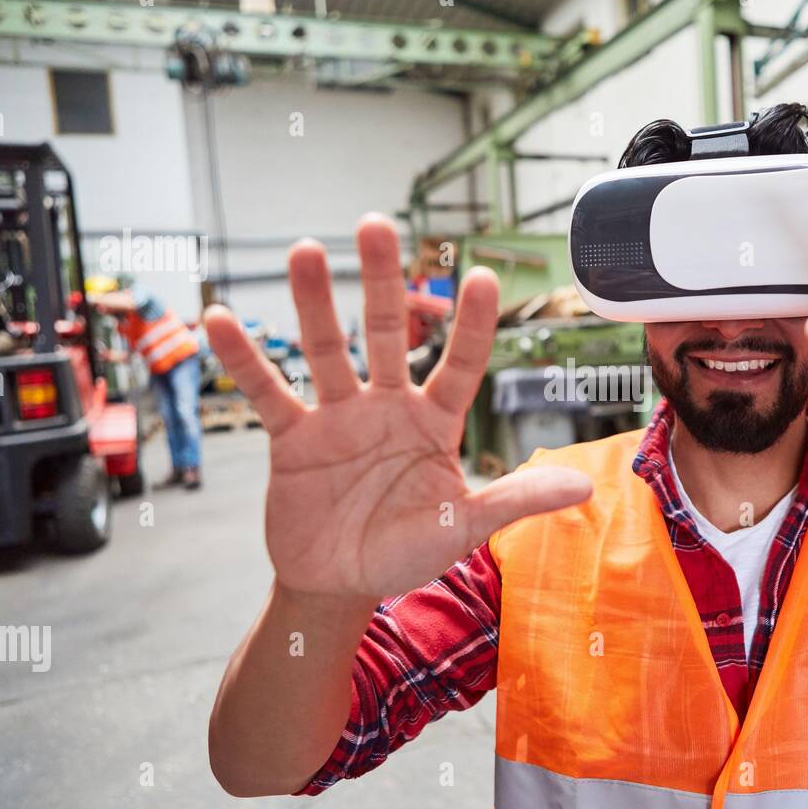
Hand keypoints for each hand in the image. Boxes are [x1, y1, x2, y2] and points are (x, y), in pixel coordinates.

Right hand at [203, 216, 591, 601]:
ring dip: (314, 302)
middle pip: (388, 333)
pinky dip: (244, 360)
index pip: (459, 363)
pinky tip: (221, 318)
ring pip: (326, 350)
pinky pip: (267, 393)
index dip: (470, 324)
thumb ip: (515, 499)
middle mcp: (388, 406)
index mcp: (435, 422)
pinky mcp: (292, 439)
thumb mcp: (463, 527)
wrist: (340, 584)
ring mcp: (338, 417)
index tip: (481, 275)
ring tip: (306, 250)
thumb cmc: (407, 551)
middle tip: (375, 223)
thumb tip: (586, 485)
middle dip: (383, 281)